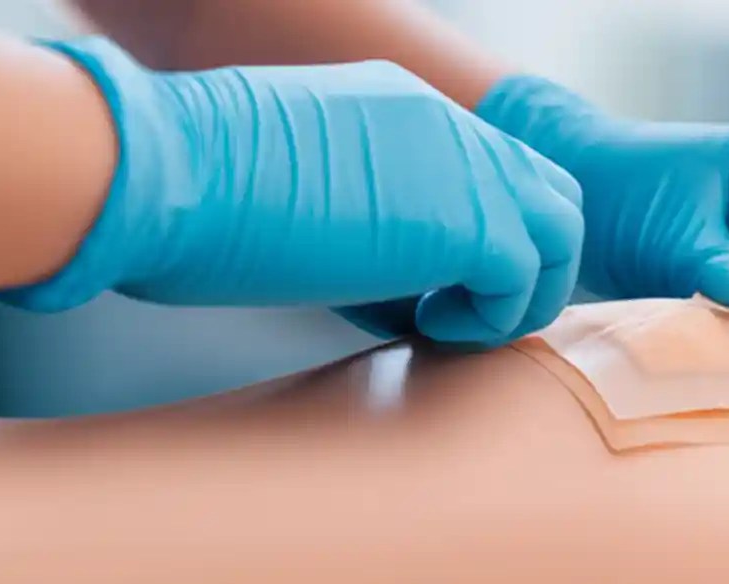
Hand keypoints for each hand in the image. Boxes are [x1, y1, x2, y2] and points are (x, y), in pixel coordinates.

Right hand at [0, 40, 583, 344]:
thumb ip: (353, 214)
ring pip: (560, 232)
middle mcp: (447, 127)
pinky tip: (429, 329)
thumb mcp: (293, 188)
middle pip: (547, 192)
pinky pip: (525, 279)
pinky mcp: (466, 224)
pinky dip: (490, 318)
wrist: (168, 170)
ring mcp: (465, 168)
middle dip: (525, 263)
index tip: (432, 288)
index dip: (480, 238)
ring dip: (517, 294)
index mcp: (404, 110)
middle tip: (464, 313)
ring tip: (449, 327)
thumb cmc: (195, 192)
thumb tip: (376, 279)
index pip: (491, 171)